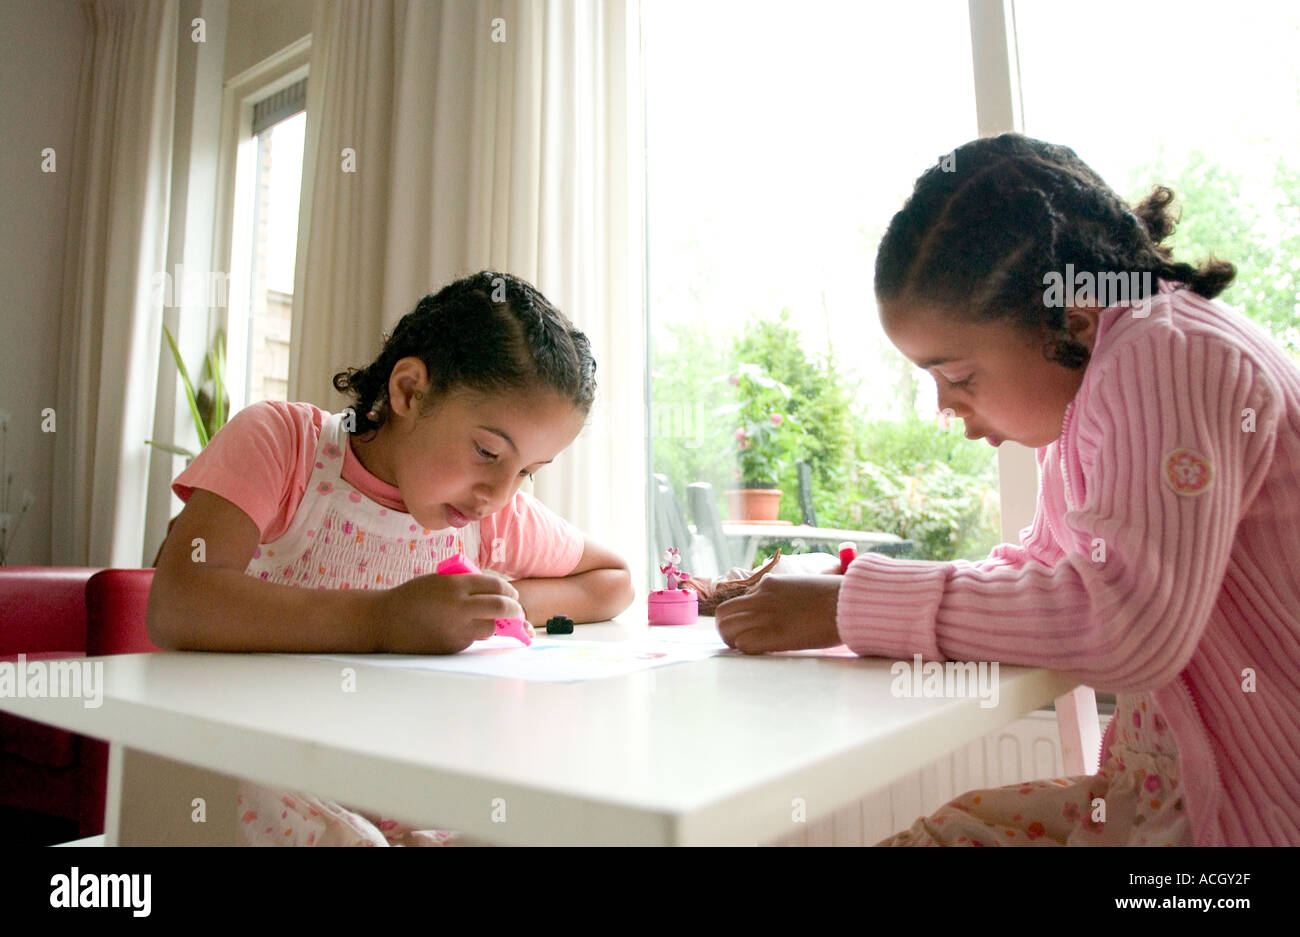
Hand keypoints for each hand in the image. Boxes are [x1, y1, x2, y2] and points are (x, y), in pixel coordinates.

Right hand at [375, 573, 525, 653]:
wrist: (386, 621)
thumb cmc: (412, 597)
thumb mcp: (439, 581)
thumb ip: (464, 585)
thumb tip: (494, 593)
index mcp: (455, 585)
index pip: (495, 585)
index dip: (508, 590)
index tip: (512, 594)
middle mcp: (459, 607)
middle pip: (501, 608)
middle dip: (515, 609)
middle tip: (518, 611)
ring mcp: (457, 629)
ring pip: (490, 628)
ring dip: (494, 624)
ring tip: (491, 620)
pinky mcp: (452, 646)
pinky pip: (471, 639)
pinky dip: (472, 633)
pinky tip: (460, 629)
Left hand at [714, 574, 842, 653]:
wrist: (848, 603)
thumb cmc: (836, 596)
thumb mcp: (804, 587)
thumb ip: (787, 595)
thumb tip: (789, 606)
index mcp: (770, 584)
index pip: (740, 600)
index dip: (743, 616)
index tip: (752, 625)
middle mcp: (761, 597)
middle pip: (724, 613)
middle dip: (728, 628)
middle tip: (740, 640)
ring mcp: (764, 615)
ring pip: (727, 628)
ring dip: (733, 640)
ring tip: (748, 648)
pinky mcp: (772, 634)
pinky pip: (743, 644)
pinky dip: (747, 649)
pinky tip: (761, 650)